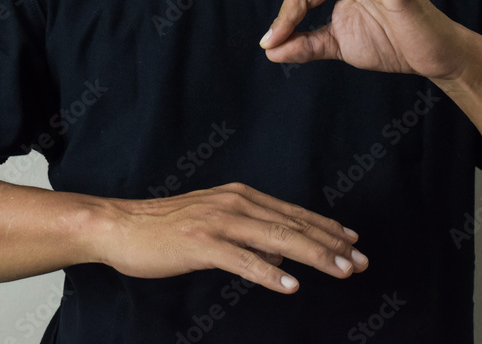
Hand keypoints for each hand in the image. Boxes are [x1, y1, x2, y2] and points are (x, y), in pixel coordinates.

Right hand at [101, 183, 368, 293]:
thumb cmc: (165, 229)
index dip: (326, 228)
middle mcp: (235, 203)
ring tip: (341, 271)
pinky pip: (243, 260)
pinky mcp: (201, 242)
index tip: (354, 242)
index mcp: (240, 196)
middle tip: (360, 262)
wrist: (120, 226)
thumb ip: (248, 236)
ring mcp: (218, 222)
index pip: (293, 213)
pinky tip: (291, 284)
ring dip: (314, 256)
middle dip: (331, 245)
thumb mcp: (214, 225)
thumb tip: (281, 255)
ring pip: (277, 239)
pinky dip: (270, 272)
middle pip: (293, 225)